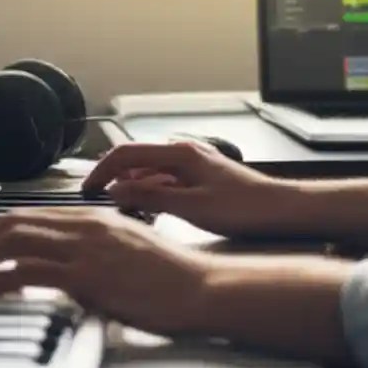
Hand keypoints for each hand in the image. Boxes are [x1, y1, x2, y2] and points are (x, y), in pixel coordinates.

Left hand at [0, 207, 212, 335]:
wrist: (201, 288)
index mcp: (95, 218)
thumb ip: (100, 250)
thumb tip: (73, 264)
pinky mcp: (87, 275)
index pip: (32, 216)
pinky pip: (28, 271)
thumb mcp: (131, 251)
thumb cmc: (174, 277)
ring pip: (14, 241)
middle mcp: (86, 226)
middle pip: (14, 222)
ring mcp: (86, 248)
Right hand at [80, 142, 300, 238]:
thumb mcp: (191, 207)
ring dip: (134, 190)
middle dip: (115, 181)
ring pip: (151, 174)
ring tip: (125, 213)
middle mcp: (185, 154)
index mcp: (180, 154)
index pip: (127, 154)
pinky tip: (152, 214)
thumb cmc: (244, 208)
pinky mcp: (201, 179)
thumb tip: (116, 191)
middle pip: (137, 162)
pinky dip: (153, 195)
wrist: (280, 211)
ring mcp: (193, 165)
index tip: (87, 189)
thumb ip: (150, 197)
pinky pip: (167, 182)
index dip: (102, 171)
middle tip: (100, 204)